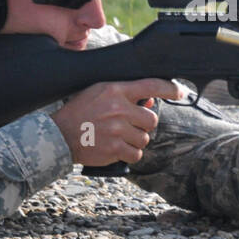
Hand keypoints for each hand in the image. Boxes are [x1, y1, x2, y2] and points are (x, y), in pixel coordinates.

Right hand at [51, 79, 185, 167]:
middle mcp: (118, 109)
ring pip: (144, 138)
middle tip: (128, 125)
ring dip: (135, 140)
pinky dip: (129, 154)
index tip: (180, 92)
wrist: (59, 136)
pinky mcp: (115, 149)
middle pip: (151, 119)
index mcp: (115, 90)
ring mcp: (117, 130)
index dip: (170, 88)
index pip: (151, 85)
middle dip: (143, 124)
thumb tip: (150, 101)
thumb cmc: (79, 112)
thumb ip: (124, 95)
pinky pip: (136, 154)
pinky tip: (116, 148)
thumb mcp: (98, 93)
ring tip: (117, 137)